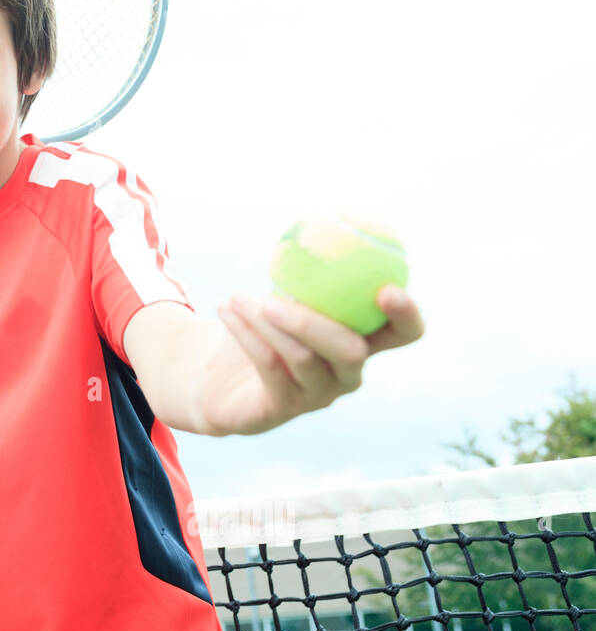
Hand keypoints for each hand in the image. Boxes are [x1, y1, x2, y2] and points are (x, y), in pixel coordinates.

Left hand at [202, 285, 424, 435]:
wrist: (225, 377)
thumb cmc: (266, 326)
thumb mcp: (287, 293)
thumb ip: (306, 268)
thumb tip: (310, 222)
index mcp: (363, 341)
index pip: (404, 334)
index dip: (405, 316)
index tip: (388, 289)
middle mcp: (349, 372)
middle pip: (351, 351)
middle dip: (315, 322)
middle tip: (278, 295)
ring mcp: (320, 394)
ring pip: (302, 358)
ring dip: (266, 323)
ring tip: (237, 296)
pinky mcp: (285, 408)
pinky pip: (268, 366)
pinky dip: (245, 334)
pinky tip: (225, 310)